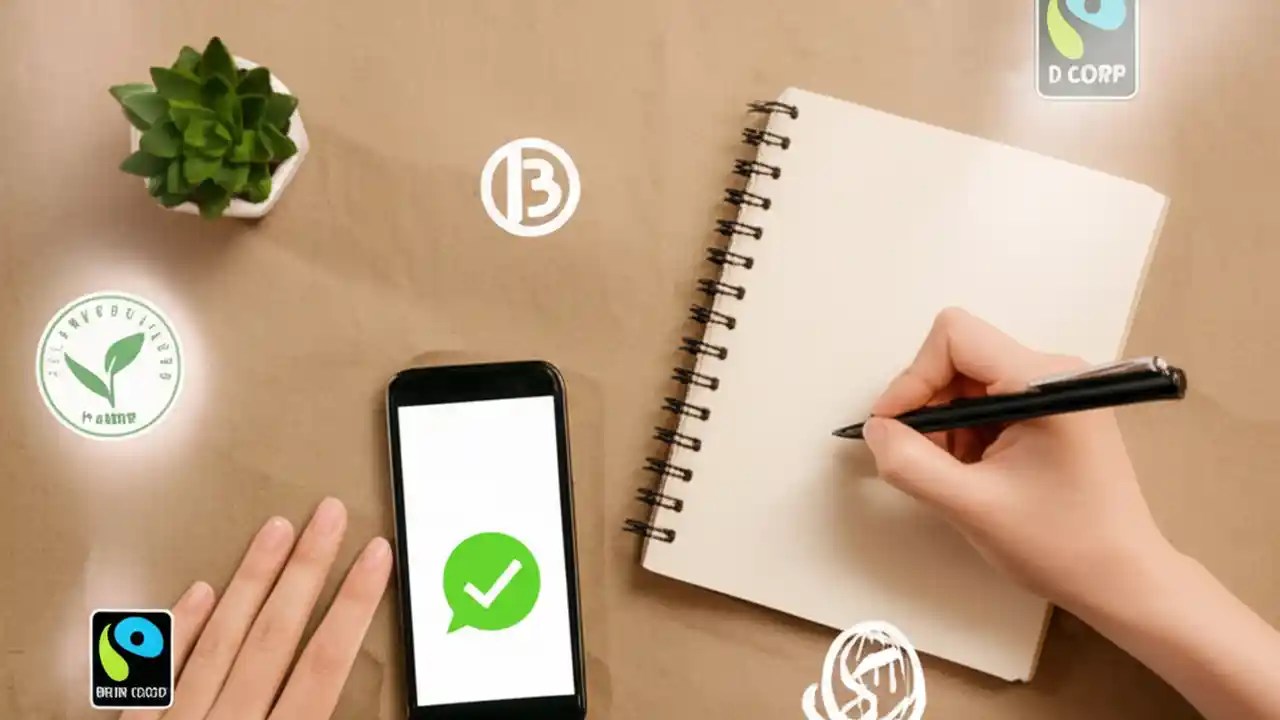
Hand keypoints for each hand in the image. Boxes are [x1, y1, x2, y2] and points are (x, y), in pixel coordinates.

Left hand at [122, 498, 392, 719]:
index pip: (325, 662)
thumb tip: (353, 678)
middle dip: (307, 569)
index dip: (355, 604)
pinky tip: (200, 591)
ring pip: (221, 640)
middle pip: (275, 636)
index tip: (376, 556)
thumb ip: (316, 716)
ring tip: (276, 529)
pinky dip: (182, 632)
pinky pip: (158, 675)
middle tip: (329, 515)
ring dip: (252, 580)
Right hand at [861, 308, 1175, 614]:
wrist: (1122, 580)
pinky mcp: (1054, 413)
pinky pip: (989, 403)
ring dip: (947, 426)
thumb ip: (911, 463)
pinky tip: (978, 475)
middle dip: (929, 407)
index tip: (895, 428)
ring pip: (969, 383)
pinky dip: (968, 435)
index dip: (912, 378)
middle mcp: (1054, 372)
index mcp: (1044, 382)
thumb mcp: (971, 506)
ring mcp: (1056, 391)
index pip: (955, 337)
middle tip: (924, 461)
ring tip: (958, 477)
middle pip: (959, 358)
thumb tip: (876, 430)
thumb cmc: (1061, 545)